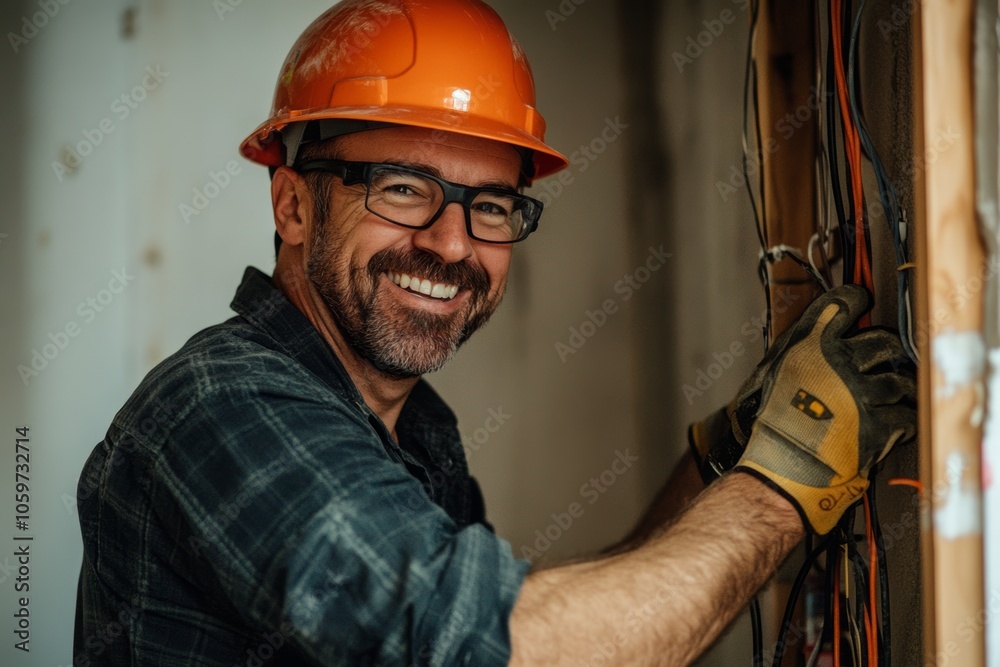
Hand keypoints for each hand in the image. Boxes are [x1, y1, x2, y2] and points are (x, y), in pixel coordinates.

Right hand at [733, 284, 916, 533]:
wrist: (777, 468)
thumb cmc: (765, 426)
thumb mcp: (769, 375)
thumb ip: (799, 355)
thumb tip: (819, 340)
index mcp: (807, 345)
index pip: (842, 303)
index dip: (854, 300)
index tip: (860, 302)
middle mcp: (838, 363)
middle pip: (883, 342)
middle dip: (888, 350)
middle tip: (886, 357)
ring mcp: (861, 394)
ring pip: (900, 381)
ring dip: (898, 390)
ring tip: (891, 397)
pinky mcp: (879, 426)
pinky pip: (906, 416)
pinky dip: (903, 420)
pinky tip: (894, 424)